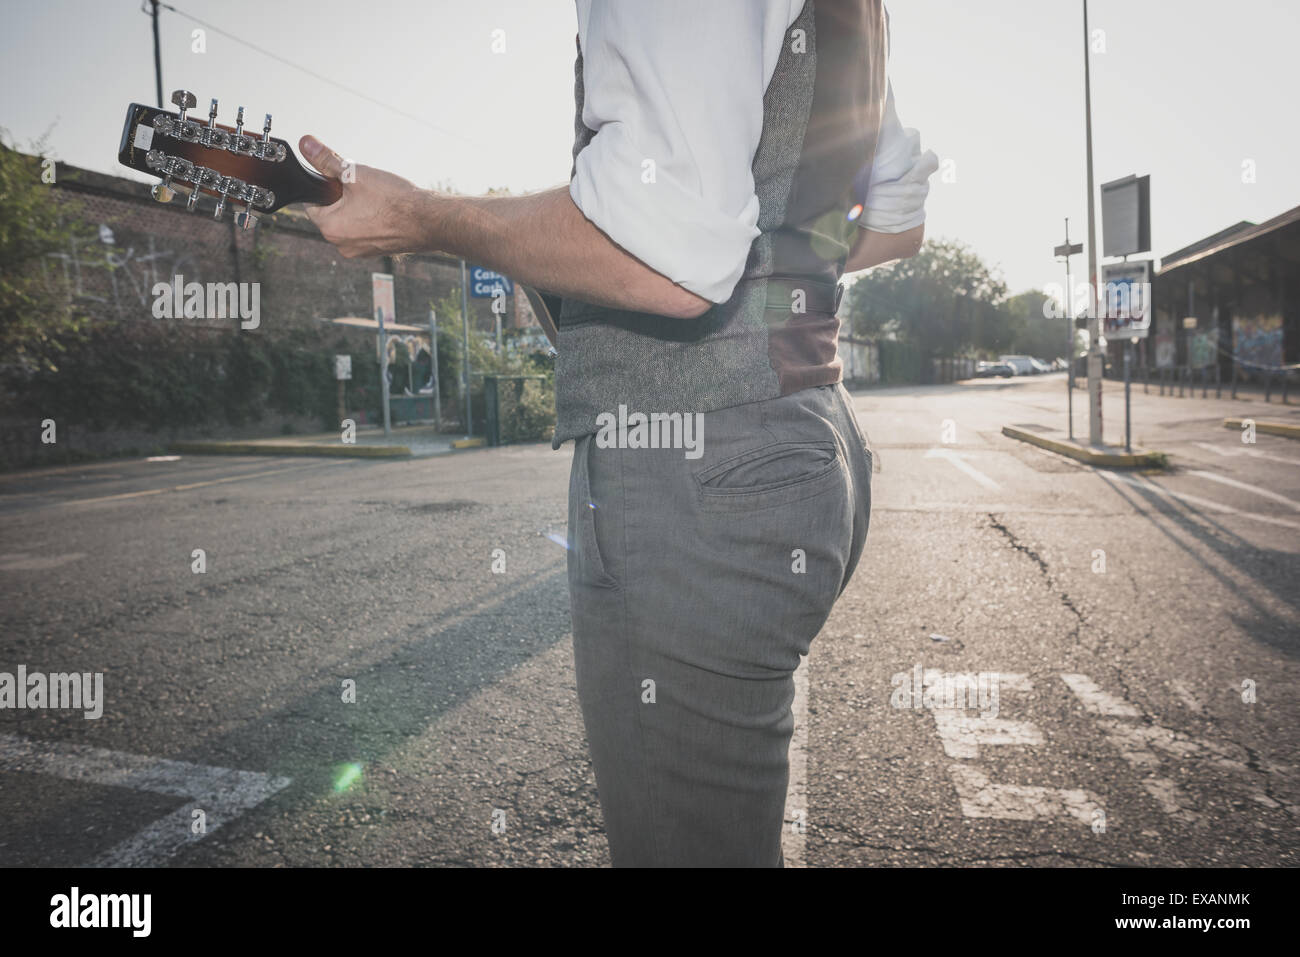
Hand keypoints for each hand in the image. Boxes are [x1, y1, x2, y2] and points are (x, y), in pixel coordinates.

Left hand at [298, 135, 424, 257]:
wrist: (430, 221)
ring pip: (351, 221)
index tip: (339, 178)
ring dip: (358, 207)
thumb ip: (327, 160)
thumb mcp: (355, 173)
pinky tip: (387, 209)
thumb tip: (307, 145)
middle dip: (343, 196)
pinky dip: (373, 218)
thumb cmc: (395, 201)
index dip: (325, 185)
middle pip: (332, 212)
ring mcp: (361, 251)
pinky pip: (367, 230)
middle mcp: (342, 246)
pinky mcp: (378, 251)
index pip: (313, 203)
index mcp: (330, 229)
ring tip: (378, 197)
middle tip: (363, 186)